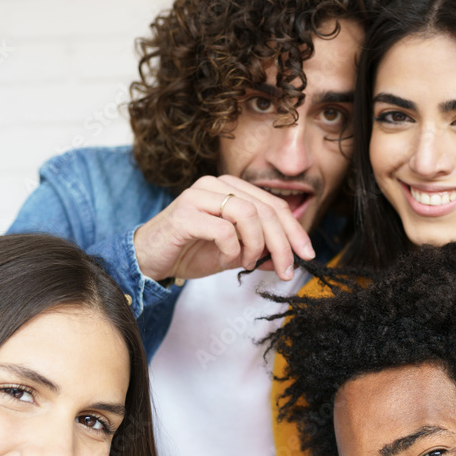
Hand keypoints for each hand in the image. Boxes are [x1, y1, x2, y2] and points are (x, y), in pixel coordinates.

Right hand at [133, 174, 315, 282]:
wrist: (148, 260)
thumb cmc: (189, 252)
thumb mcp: (233, 253)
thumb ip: (259, 250)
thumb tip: (287, 257)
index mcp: (230, 188)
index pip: (274, 205)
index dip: (295, 230)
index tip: (307, 254)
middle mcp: (216, 185)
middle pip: (265, 210)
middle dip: (283, 243)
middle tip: (287, 270)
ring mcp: (199, 196)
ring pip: (248, 214)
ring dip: (256, 246)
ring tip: (247, 263)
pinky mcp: (184, 214)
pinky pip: (223, 230)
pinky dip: (231, 250)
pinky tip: (224, 260)